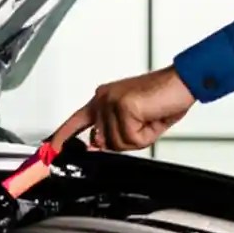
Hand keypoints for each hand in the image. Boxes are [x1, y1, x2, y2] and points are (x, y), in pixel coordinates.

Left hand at [51, 65, 195, 152]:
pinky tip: (152, 117)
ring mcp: (111, 102)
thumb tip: (98, 146)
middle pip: (104, 142)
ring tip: (150, 118)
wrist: (183, 83)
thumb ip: (114, 134)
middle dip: (127, 141)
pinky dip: (146, 135)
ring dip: (139, 138)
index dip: (62, 137)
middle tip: (146, 123)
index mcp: (104, 99)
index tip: (50, 150)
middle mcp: (103, 98)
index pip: (77, 120)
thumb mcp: (137, 122)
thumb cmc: (165, 98)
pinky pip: (131, 139)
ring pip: (117, 143)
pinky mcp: (124, 106)